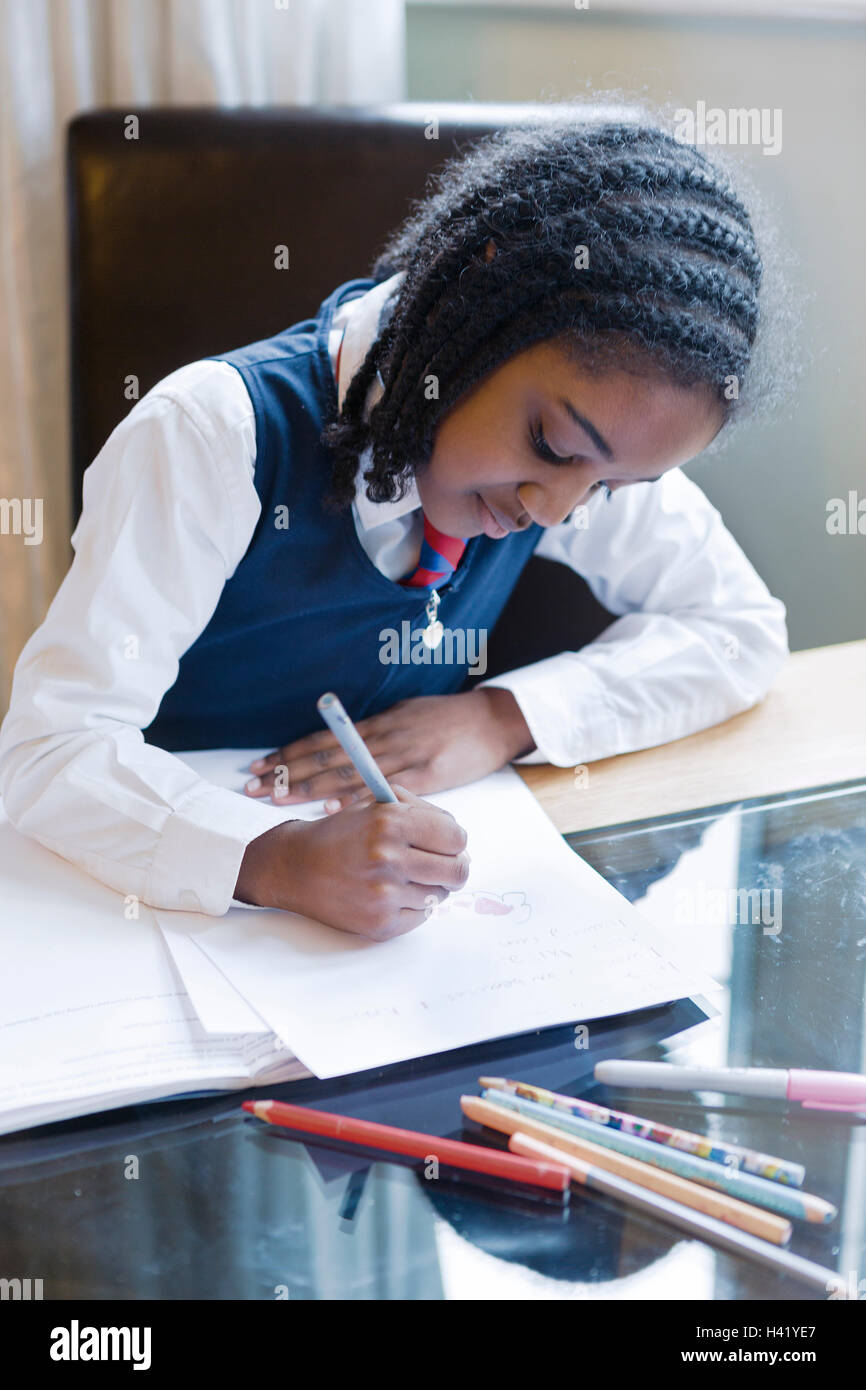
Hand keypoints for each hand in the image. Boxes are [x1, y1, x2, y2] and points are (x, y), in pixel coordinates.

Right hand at [234, 785, 470, 939]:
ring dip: (428, 886)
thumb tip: (460, 841)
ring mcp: (384, 895)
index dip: (454, 840)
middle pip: (458, 870)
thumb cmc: (342, 833)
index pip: (457, 837)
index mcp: (391, 822)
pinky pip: (422, 916)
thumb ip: (423, 812)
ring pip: (440, 895)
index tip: (446, 843)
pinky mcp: (379, 924)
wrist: (295, 867)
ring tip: (402, 877)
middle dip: (454, 866)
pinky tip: (390, 894)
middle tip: (440, 865)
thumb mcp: (378, 803)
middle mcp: (388, 858)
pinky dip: (413, 906)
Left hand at [242, 689, 534, 809]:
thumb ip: (378, 734)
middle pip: (327, 755)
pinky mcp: (426, 775)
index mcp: (379, 723)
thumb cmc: (450, 720)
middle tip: (253, 786)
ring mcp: (405, 756)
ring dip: (310, 786)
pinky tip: (332, 807)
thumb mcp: (408, 716)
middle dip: (288, 772)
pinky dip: (357, 799)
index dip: (291, 752)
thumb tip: (345, 749)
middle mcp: (385, 737)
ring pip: (348, 772)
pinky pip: (385, 790)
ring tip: (278, 799)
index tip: (261, 765)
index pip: (325, 739)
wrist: (494, 721)